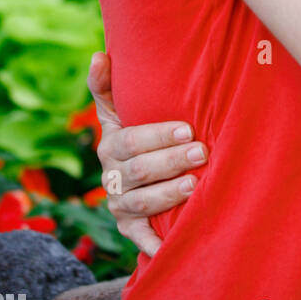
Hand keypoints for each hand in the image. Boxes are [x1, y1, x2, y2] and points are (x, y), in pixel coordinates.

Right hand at [88, 51, 206, 257]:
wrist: (134, 173)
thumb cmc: (136, 128)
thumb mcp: (119, 107)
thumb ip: (108, 84)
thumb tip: (99, 55)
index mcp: (111, 144)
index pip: (131, 140)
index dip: (158, 136)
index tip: (187, 129)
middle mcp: (111, 176)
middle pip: (140, 171)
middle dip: (172, 161)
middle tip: (202, 152)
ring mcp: (119, 204)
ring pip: (142, 202)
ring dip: (168, 194)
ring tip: (195, 185)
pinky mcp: (129, 228)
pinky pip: (139, 239)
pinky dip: (153, 245)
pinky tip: (172, 245)